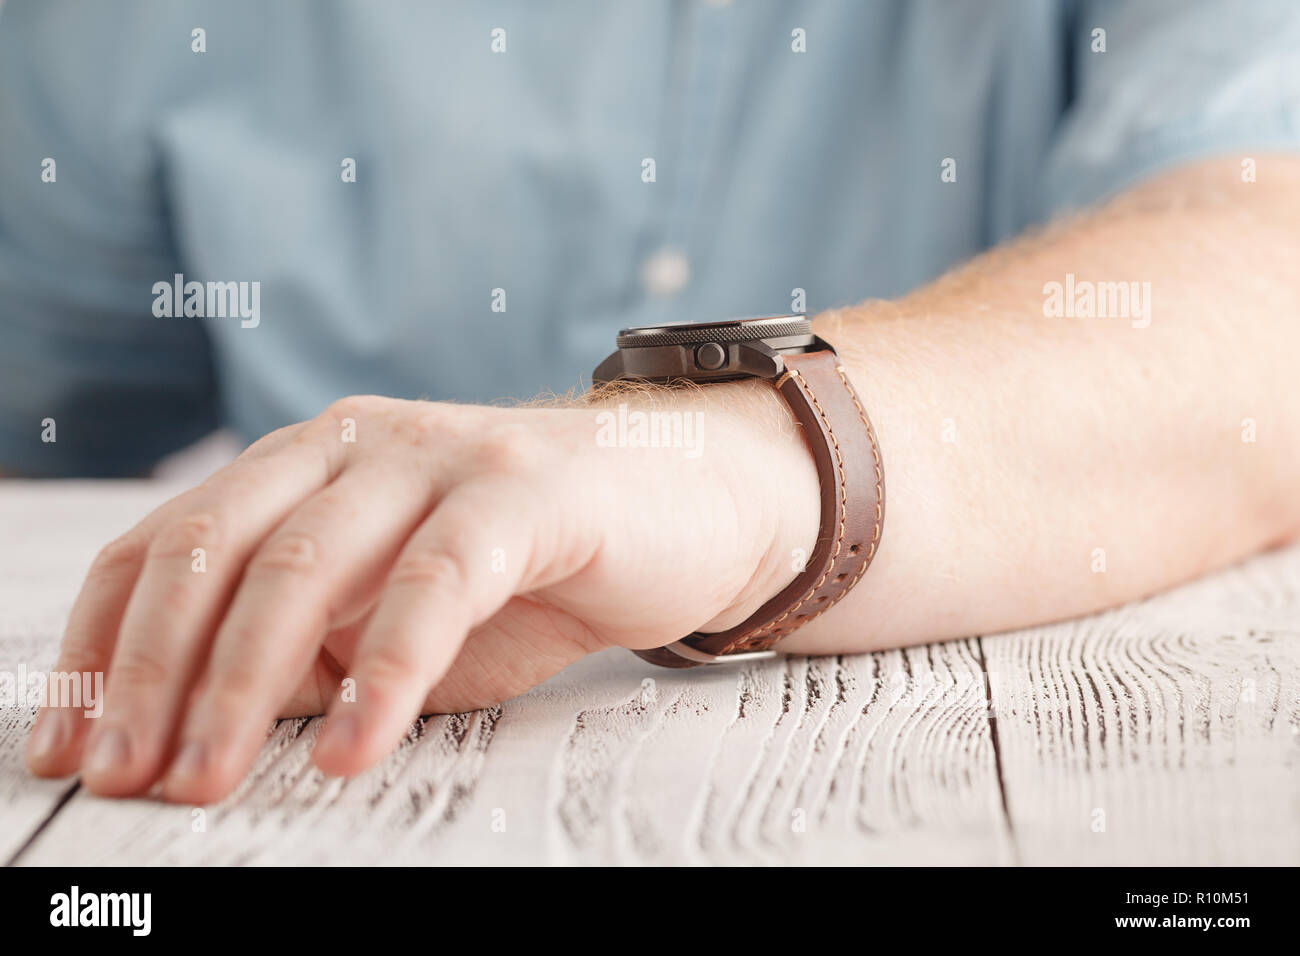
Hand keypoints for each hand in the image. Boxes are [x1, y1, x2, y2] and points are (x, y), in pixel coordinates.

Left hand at [25, 388, 818, 801]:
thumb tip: (201, 722)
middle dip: (154, 676)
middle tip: (134, 779)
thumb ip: (308, 649)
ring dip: (241, 684)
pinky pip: (432, 583)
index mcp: (308, 462)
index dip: (105, 647)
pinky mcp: (521, 491)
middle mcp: (356, 443)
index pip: (168, 543)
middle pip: (215, 551)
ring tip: (210, 781)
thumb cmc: (533, 567)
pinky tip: (358, 747)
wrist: (684, 505)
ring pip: (305, 564)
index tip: (74, 747)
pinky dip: (384, 672)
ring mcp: (438, 457)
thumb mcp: (395, 617)